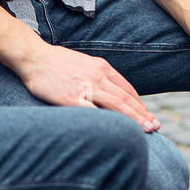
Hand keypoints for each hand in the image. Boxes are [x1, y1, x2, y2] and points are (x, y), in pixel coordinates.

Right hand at [17, 43, 159, 131]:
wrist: (34, 57)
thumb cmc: (56, 62)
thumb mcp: (83, 63)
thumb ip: (98, 75)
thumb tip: (110, 90)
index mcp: (101, 67)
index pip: (127, 89)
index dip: (140, 104)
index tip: (148, 116)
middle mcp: (98, 76)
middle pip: (127, 98)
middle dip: (143, 114)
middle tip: (155, 127)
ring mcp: (86, 87)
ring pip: (118, 105)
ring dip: (135, 119)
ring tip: (147, 130)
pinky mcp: (72, 98)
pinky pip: (95, 112)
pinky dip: (109, 122)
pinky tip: (118, 132)